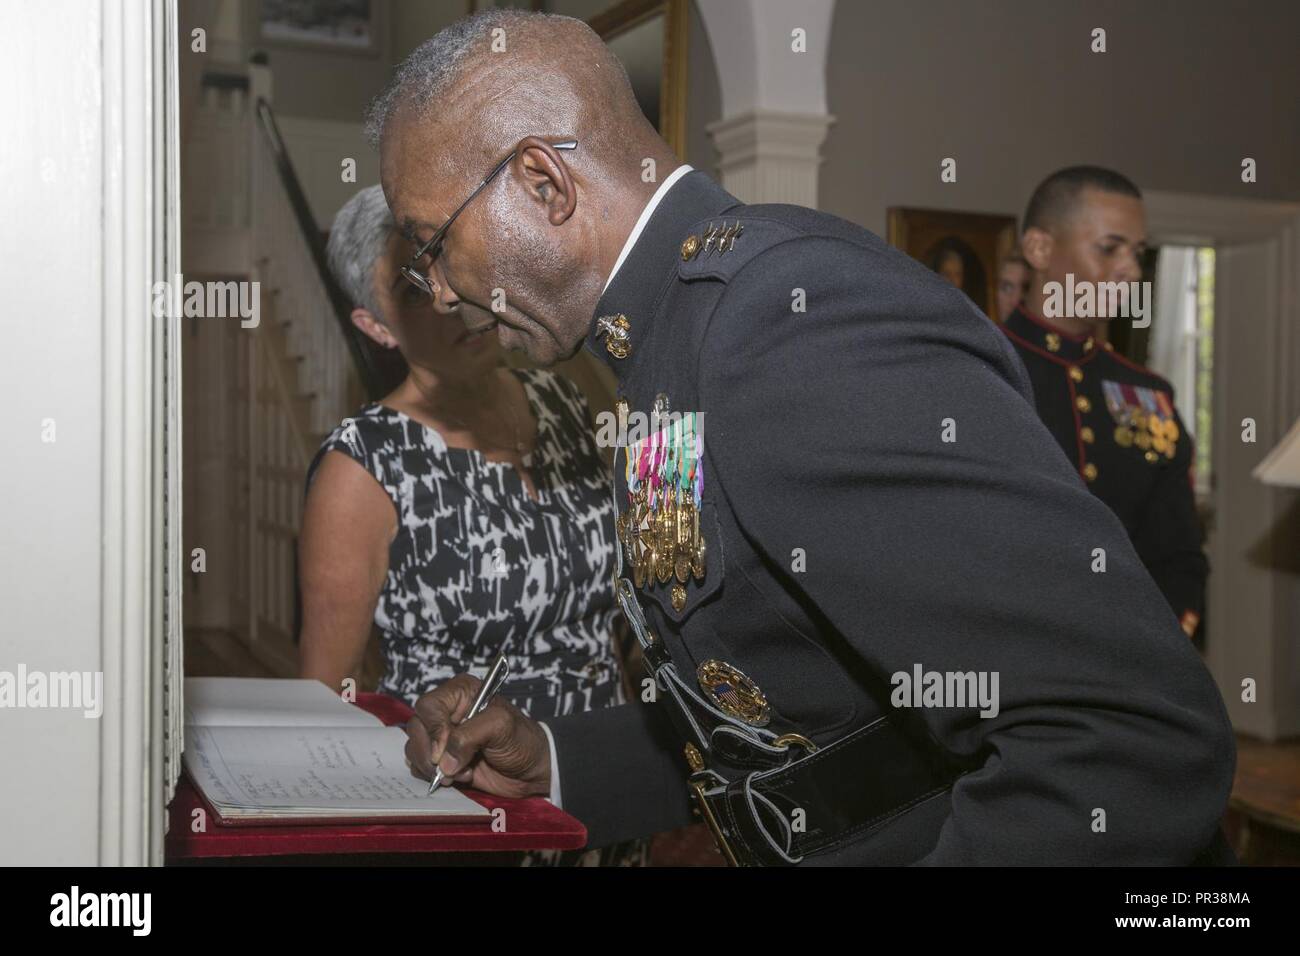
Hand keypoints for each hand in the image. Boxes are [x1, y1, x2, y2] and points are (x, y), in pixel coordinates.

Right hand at [403, 673, 551, 798]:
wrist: (531, 769)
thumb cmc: (521, 740)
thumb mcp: (500, 727)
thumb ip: (468, 737)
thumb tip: (443, 761)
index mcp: (460, 693)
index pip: (428, 706)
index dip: (433, 729)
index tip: (444, 750)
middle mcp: (447, 712)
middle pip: (416, 728)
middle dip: (431, 753)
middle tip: (451, 767)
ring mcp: (442, 737)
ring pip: (415, 748)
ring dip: (434, 767)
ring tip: (463, 771)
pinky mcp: (442, 759)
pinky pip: (420, 766)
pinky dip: (436, 777)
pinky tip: (461, 776)